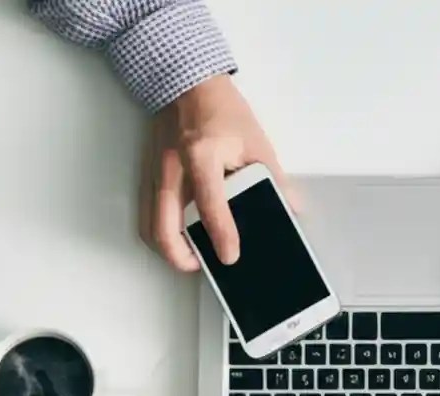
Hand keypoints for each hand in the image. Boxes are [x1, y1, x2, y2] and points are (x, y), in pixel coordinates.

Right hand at [138, 74, 291, 270]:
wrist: (188, 84)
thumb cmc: (222, 110)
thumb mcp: (257, 142)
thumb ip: (274, 178)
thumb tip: (291, 209)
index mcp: (202, 154)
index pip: (210, 201)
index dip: (221, 233)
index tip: (230, 256)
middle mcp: (173, 167)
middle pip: (163, 225)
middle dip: (179, 256)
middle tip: (202, 267)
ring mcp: (157, 172)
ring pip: (150, 224)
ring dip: (167, 249)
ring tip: (191, 259)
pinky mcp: (150, 175)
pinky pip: (149, 213)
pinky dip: (160, 234)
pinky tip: (178, 240)